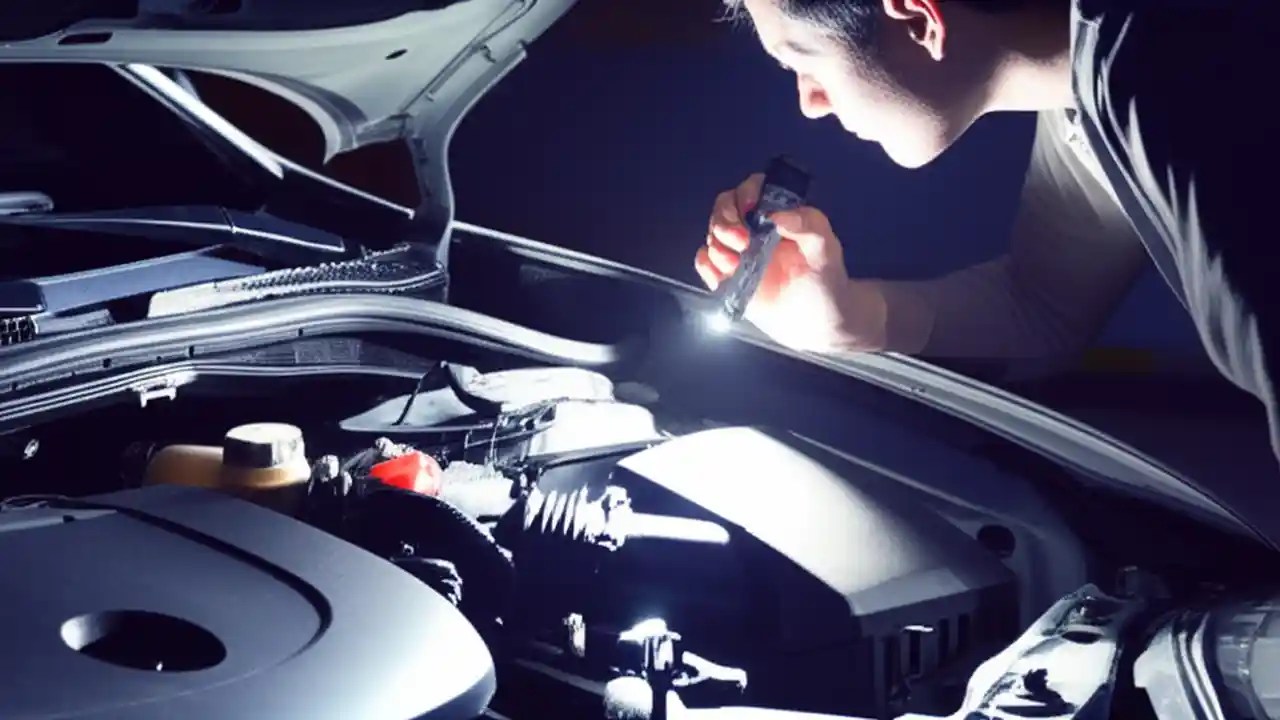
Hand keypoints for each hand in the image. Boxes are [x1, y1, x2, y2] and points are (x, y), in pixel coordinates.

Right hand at [694, 174, 884, 352]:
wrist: (816, 321)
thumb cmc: (824, 279)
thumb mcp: (825, 248)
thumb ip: (809, 224)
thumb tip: (776, 215)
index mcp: (775, 213)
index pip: (751, 190)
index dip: (746, 194)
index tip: (752, 209)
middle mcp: (751, 228)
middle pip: (723, 208)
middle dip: (725, 221)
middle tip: (742, 242)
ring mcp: (736, 252)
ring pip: (711, 235)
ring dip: (719, 246)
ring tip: (737, 263)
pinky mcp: (725, 276)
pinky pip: (704, 263)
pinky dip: (707, 265)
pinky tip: (724, 273)